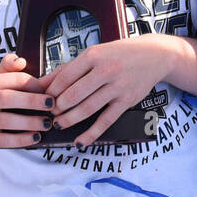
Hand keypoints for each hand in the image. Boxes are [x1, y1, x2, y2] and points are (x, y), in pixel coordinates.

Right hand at [0, 53, 53, 152]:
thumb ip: (11, 69)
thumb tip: (21, 61)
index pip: (13, 79)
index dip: (33, 84)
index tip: (50, 90)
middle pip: (6, 98)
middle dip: (31, 101)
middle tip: (51, 104)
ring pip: (5, 121)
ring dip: (29, 122)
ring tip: (46, 123)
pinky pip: (3, 140)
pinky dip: (21, 139)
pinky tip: (36, 137)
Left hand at [43, 37, 172, 147]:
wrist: (154, 55)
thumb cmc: (119, 54)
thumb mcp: (93, 54)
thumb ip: (68, 69)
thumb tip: (41, 83)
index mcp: (93, 55)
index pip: (64, 77)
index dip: (50, 92)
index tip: (43, 100)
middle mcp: (105, 70)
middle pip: (73, 95)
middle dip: (57, 108)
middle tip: (49, 114)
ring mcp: (117, 87)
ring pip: (87, 109)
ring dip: (69, 120)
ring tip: (58, 124)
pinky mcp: (127, 101)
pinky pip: (106, 121)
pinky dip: (91, 134)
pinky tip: (80, 142)